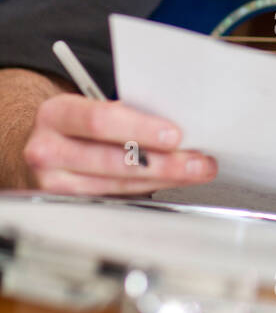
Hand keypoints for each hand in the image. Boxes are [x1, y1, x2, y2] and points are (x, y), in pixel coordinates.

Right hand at [22, 93, 217, 195]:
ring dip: (162, 179)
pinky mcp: (65, 205)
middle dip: (162, 162)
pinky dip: (146, 192)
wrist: (41, 147)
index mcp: (56, 114)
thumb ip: (125, 112)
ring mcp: (52, 183)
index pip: (100, 120)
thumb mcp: (89, 107)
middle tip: (196, 161)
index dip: (140, 128)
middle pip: (111, 159)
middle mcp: (46, 149)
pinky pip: (113, 199)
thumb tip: (178, 123)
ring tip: (193, 172)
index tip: (175, 135)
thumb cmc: (76, 125)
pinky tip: (168, 184)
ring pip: (116, 185)